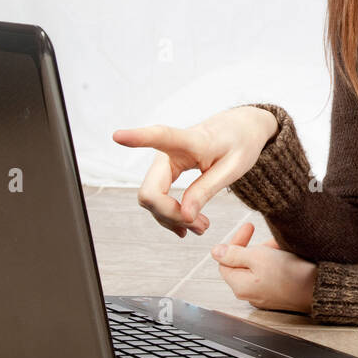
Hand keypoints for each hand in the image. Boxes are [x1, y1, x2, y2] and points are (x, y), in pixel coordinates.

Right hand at [113, 106, 277, 237]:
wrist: (240, 130)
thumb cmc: (240, 143)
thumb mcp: (234, 168)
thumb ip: (207, 189)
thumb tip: (184, 216)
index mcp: (191, 140)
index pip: (160, 136)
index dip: (137, 137)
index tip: (118, 135)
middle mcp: (168, 151)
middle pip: (151, 191)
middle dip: (170, 215)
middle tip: (202, 227)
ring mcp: (164, 162)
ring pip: (152, 199)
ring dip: (171, 218)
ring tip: (202, 227)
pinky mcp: (165, 172)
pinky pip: (157, 198)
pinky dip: (170, 215)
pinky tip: (188, 224)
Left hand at [211, 221, 317, 313]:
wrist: (320, 289)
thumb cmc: (292, 275)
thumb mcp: (259, 257)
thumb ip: (234, 254)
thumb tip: (216, 252)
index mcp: (240, 286)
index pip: (225, 261)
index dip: (235, 242)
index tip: (249, 228)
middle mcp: (250, 294)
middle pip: (243, 263)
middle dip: (257, 247)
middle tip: (270, 240)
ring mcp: (265, 295)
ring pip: (259, 267)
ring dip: (269, 252)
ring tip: (283, 247)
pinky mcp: (278, 294)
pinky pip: (272, 274)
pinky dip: (278, 261)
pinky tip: (289, 256)